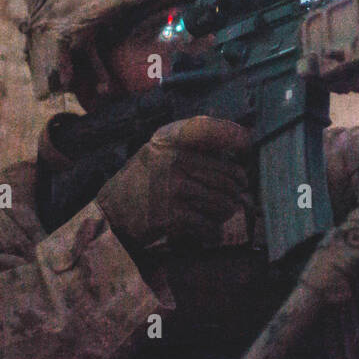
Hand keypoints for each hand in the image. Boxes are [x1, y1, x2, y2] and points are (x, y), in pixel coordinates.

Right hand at [95, 116, 251, 248]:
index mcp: (168, 139)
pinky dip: (213, 230)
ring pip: (223, 202)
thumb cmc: (145, 179)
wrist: (112, 211)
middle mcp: (171, 159)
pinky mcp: (171, 216)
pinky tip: (206, 228)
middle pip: (227, 175)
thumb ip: (191, 142)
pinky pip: (210, 224)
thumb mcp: (160, 149)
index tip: (246, 143)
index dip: (233, 135)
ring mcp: (172, 188)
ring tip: (220, 210)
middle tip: (236, 193)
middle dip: (237, 188)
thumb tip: (241, 141)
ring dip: (227, 211)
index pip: (209, 129)